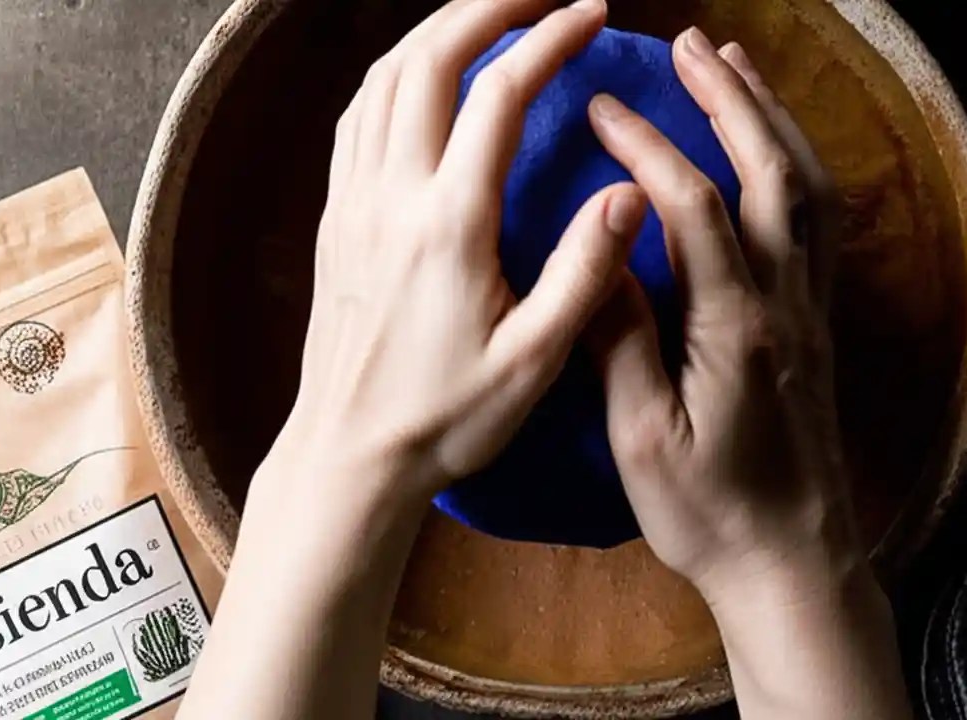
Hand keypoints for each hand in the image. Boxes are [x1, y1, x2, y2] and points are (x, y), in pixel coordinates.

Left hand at [264, 0, 646, 511]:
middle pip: (425, 59)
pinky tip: (420, 80)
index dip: (549, 40)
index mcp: (448, 223)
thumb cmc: (445, 417)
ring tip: (485, 19)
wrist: (350, 454)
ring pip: (380, 79)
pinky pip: (357, 117)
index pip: (499, 95)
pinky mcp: (336, 220)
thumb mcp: (535, 359)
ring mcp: (354, 203)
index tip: (592, 14)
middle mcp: (391, 195)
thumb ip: (584, 271)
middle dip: (484, 7)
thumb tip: (631, 190)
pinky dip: (393, 75)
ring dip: (433, 31)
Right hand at [587, 29, 853, 603]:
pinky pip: (822, 224)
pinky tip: (776, 151)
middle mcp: (786, 303)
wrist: (793, 560)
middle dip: (730, 100)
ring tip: (738, 70)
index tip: (602, 108)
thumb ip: (621, 342)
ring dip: (773, 121)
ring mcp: (812, 311)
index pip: (691, 206)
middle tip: (692, 45)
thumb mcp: (645, 438)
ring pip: (808, 189)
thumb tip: (598, 256)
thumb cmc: (711, 512)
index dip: (646, 147)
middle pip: (769, 173)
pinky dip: (799, 168)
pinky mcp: (820, 326)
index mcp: (734, 325)